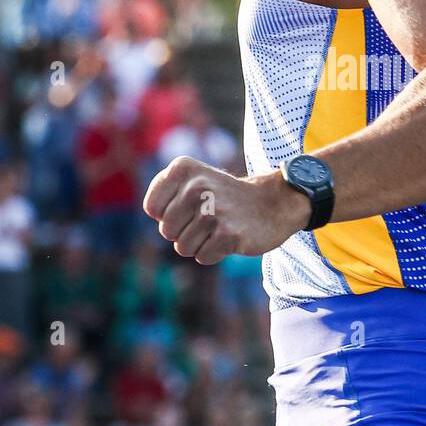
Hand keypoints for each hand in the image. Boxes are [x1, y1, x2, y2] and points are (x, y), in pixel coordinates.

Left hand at [142, 157, 311, 261]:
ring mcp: (212, 211)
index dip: (169, 214)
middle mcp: (196, 186)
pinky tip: (229, 237)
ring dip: (200, 243)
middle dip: (185, 232)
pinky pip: (202, 257)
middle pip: (166, 231)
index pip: (152, 208)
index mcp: (183, 168)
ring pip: (182, 247)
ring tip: (219, 227)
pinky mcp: (227, 234)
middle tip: (209, 218)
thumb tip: (160, 221)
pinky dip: (214, 253)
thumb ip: (166, 195)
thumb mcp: (193, 181)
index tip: (190, 205)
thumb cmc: (225, 196)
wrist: (273, 202)